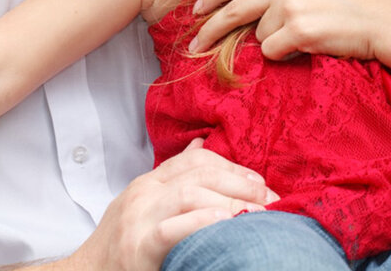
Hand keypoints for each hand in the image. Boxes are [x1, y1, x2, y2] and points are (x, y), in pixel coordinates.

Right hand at [63, 139, 277, 270]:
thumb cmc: (121, 245)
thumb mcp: (145, 203)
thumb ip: (173, 177)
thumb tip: (200, 144)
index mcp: (149, 182)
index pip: (197, 159)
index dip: (234, 167)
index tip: (262, 185)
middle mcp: (143, 192)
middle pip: (199, 172)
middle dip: (240, 183)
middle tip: (270, 202)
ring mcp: (138, 217)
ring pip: (189, 193)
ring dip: (230, 200)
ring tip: (257, 214)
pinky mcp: (137, 246)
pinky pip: (172, 227)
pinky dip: (202, 221)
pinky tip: (226, 223)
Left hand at [189, 0, 390, 66]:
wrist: (390, 18)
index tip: (197, 8)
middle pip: (233, 8)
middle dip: (209, 28)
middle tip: (194, 44)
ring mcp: (290, 5)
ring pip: (259, 33)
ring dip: (275, 41)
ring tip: (305, 37)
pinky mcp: (299, 31)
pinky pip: (273, 50)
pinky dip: (285, 54)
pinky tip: (308, 47)